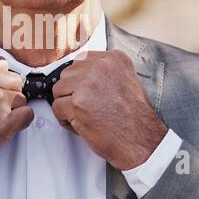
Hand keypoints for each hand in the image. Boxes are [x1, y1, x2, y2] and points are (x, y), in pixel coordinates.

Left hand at [51, 50, 167, 169]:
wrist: (141, 140)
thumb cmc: (134, 117)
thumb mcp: (125, 81)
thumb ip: (104, 73)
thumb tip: (80, 74)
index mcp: (113, 59)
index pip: (81, 61)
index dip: (81, 80)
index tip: (88, 93)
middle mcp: (101, 67)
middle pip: (67, 74)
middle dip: (72, 92)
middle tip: (87, 107)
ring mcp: (88, 84)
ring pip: (58, 90)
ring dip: (66, 105)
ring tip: (84, 116)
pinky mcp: (77, 103)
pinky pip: (57, 108)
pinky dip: (65, 120)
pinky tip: (81, 124)